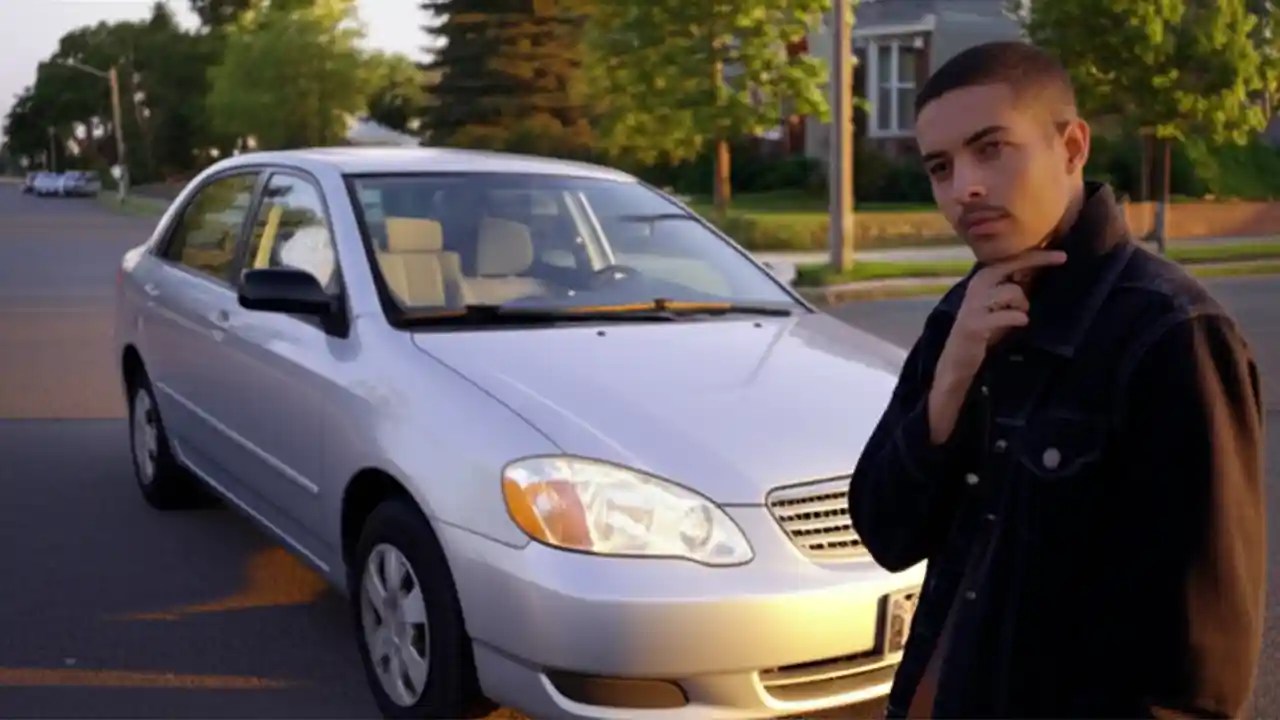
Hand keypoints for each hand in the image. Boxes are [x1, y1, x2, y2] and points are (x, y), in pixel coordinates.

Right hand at [942, 249, 1067, 376]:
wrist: (958, 358)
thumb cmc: (985, 329)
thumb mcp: (1000, 304)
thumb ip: (1015, 288)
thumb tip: (1042, 273)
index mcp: (983, 278)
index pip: (1011, 260)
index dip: (1037, 255)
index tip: (1063, 256)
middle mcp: (977, 285)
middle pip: (1011, 266)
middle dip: (1037, 261)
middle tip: (1062, 260)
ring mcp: (974, 304)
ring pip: (1013, 291)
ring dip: (1022, 305)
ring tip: (1019, 317)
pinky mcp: (976, 323)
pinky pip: (1008, 315)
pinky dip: (1018, 318)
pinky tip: (1021, 323)